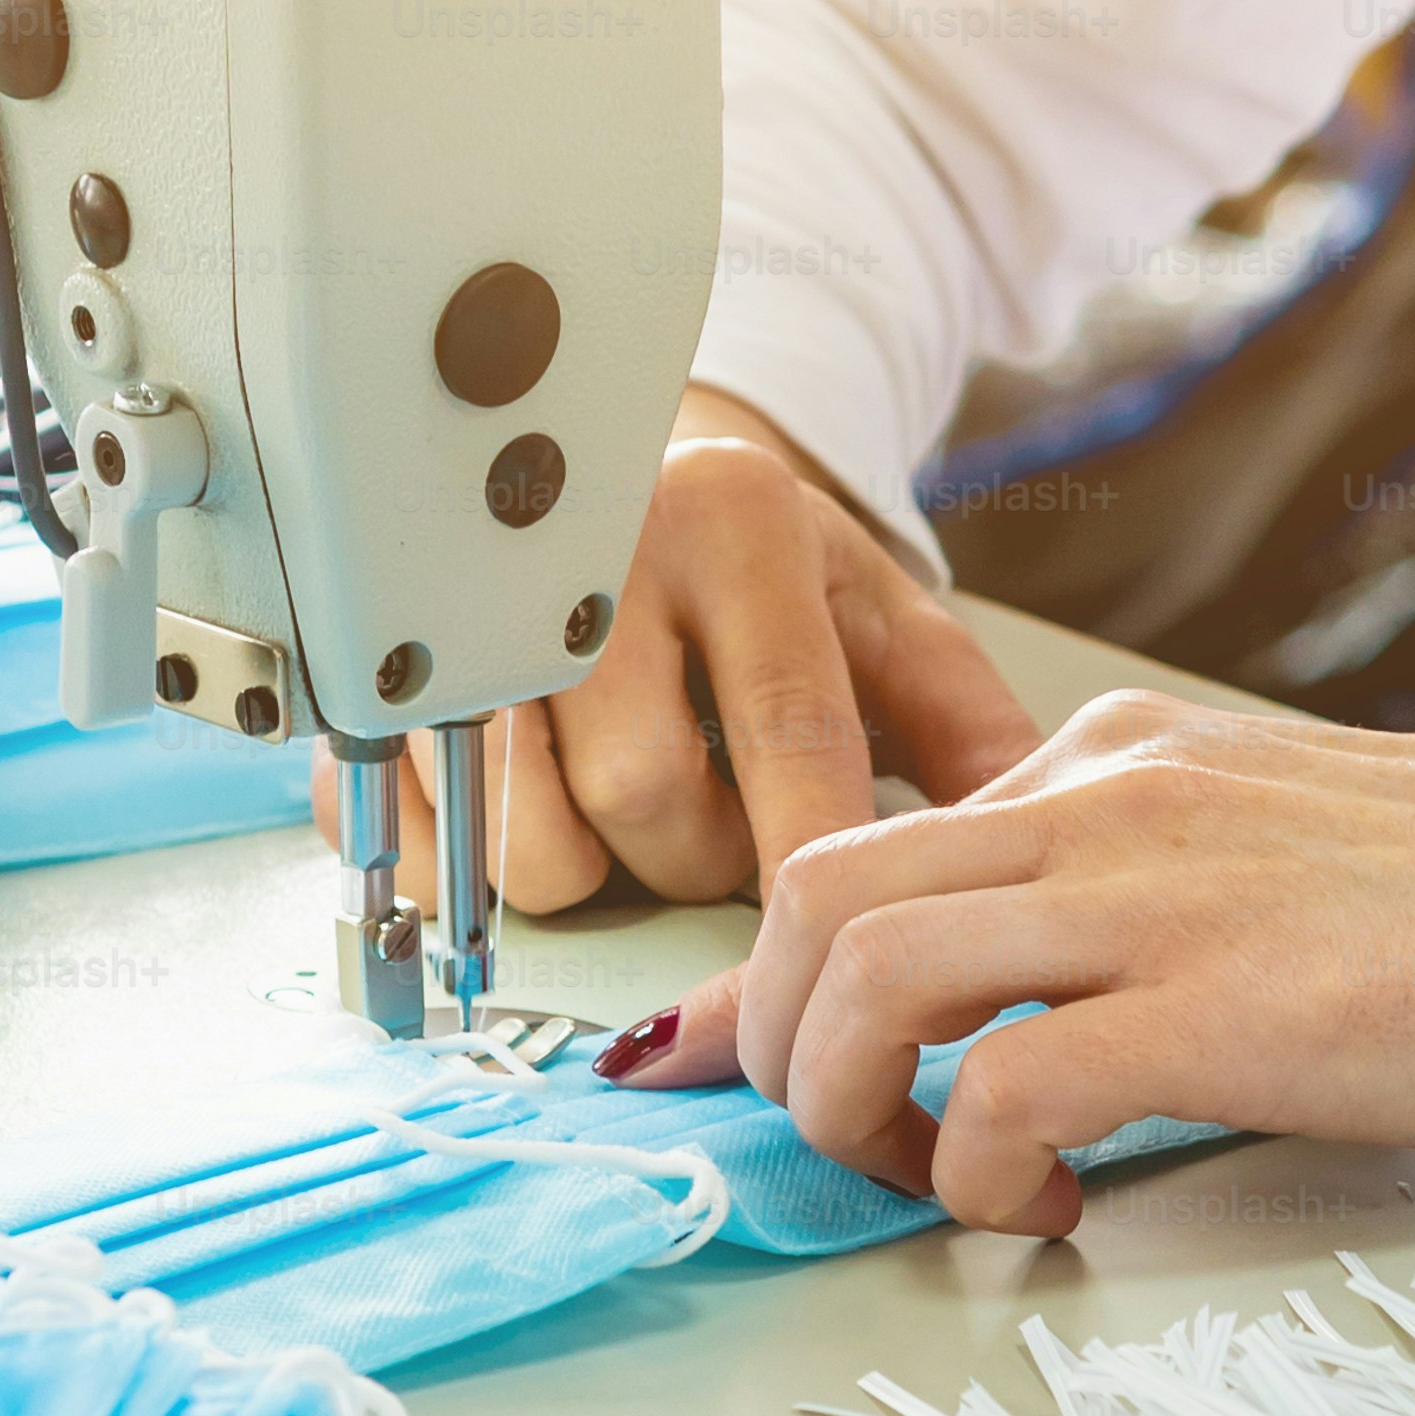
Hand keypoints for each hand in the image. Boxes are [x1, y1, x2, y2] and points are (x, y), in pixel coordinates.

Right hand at [315, 384, 1041, 911]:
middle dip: (694, 859)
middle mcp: (591, 549)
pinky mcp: (383, 681)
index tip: (838, 947)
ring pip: (534, 842)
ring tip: (626, 809)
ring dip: (594, 871)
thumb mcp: (876, 616)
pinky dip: (485, 870)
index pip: (788, 733)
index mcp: (735, 522)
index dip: (813, 866)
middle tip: (712, 828)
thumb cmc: (758, 572)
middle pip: (648, 803)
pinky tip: (530, 808)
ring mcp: (468, 610)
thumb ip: (964, 723)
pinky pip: (433, 849)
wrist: (613, 468)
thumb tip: (1032, 842)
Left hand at [600, 690, 1414, 1233]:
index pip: (877, 837)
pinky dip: (979, 1173)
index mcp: (1126, 760)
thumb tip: (1041, 996)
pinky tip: (1050, 1213)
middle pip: (819, 888)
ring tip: (926, 1180)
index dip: (770, 968)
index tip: (717, 1057)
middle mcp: (1113, 799)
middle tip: (841, 1140)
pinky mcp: (1213, 1007)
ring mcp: (1157, 894)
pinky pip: (999, 1089)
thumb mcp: (1281, 848)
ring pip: (869, 970)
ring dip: (848, 1102)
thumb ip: (1150, 889)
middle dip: (776, 1035)